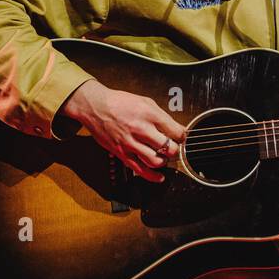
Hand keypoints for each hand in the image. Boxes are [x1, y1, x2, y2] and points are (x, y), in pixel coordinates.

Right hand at [60, 79, 186, 182]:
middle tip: (173, 148)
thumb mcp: (145, 102)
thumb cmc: (120, 103)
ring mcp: (131, 143)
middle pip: (168, 148)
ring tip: (163, 157)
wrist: (96, 107)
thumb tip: (176, 128)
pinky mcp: (122, 153)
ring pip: (156, 161)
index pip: (176, 131)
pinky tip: (159, 177)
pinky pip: (139, 170)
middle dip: (175, 150)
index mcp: (149, 115)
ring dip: (164, 162)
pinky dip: (152, 176)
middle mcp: (141, 129)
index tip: (181, 137)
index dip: (182, 136)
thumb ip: (161, 116)